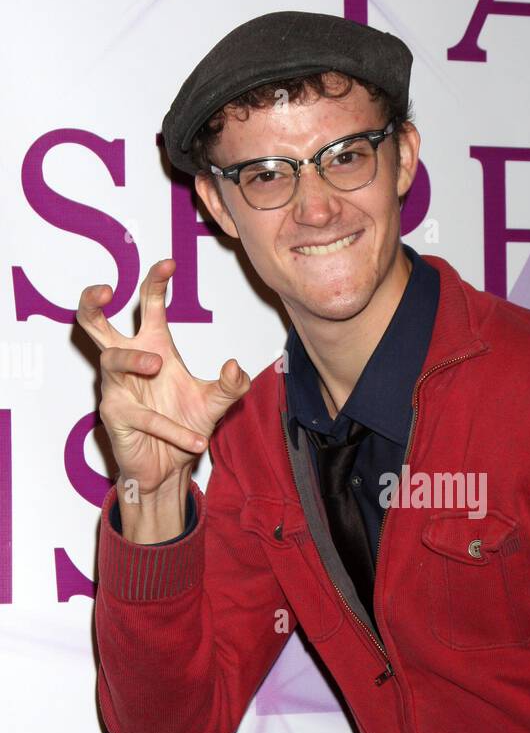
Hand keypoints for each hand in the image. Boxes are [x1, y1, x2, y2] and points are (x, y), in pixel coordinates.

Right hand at [77, 257, 249, 505]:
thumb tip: (236, 366)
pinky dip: (172, 428)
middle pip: (95, 322)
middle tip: (104, 289)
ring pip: (112, 360)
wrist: (170, 468)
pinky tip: (196, 441)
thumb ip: (232, 385)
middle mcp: (129, 362)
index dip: (155, 282)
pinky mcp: (115, 416)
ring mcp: (117, 388)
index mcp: (154, 347)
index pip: (149, 305)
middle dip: (91, 302)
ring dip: (133, 358)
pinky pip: (142, 416)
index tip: (168, 263)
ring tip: (157, 364)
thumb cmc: (185, 426)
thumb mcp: (217, 404)